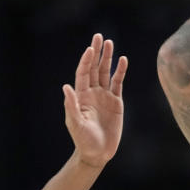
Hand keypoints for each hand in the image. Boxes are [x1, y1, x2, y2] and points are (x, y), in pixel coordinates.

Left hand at [63, 33, 127, 167]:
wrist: (97, 152)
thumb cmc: (83, 140)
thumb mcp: (76, 123)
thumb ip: (72, 105)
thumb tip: (66, 87)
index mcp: (81, 96)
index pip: (83, 73)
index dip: (86, 60)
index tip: (90, 48)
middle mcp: (92, 92)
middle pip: (94, 68)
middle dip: (97, 53)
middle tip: (99, 37)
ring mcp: (104, 96)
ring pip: (106, 72)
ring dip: (108, 58)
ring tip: (110, 43)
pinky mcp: (116, 102)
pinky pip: (118, 83)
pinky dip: (120, 72)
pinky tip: (123, 60)